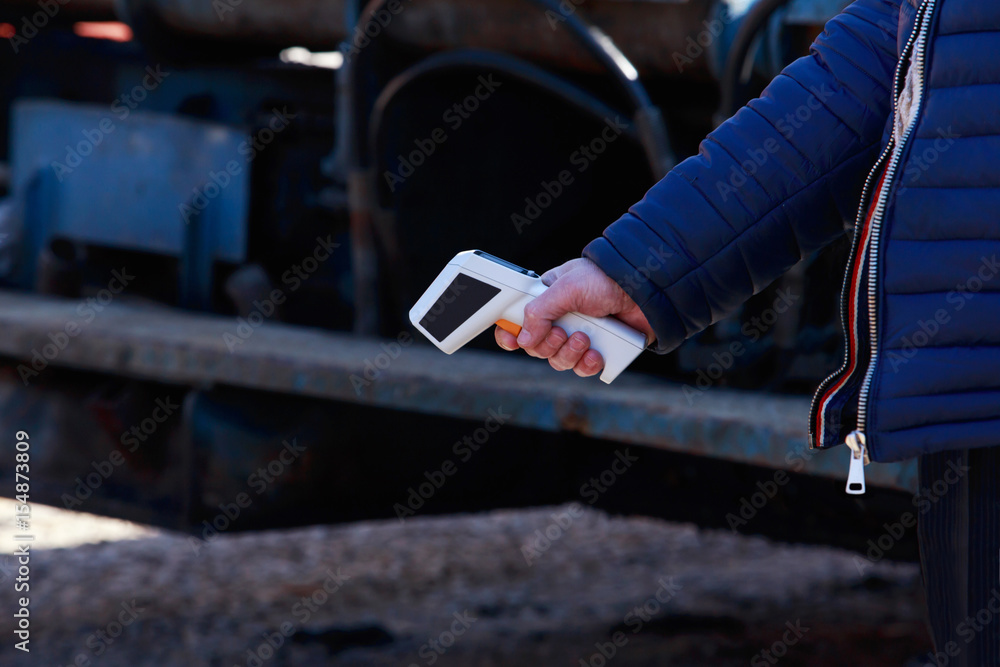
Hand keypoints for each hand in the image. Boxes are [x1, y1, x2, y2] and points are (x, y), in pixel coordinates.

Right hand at [494, 258, 653, 376]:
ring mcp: (578, 336)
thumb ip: (539, 310)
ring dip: (569, 353)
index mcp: (546, 299)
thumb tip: (525, 338)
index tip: (512, 339)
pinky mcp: (597, 351)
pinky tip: (596, 352)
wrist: (646, 291)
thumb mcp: (567, 287)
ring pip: (558, 361)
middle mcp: (560, 320)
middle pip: (536, 347)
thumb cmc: (606, 278)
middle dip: (548, 344)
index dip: (510, 333)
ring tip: (585, 337)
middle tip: (563, 331)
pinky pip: (581, 369)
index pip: (517, 320)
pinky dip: (587, 364)